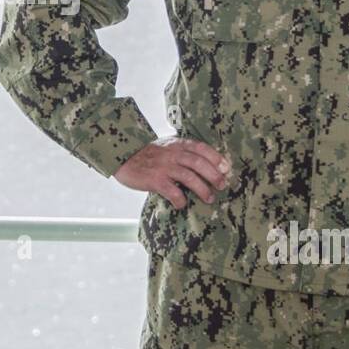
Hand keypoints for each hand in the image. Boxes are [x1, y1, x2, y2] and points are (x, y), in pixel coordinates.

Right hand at [114, 137, 230, 209]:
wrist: (122, 157)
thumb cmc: (146, 154)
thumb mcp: (166, 146)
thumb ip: (182, 151)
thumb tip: (205, 164)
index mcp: (176, 144)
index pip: (201, 148)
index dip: (216, 157)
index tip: (226, 168)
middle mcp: (172, 154)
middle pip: (199, 163)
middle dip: (213, 175)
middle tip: (222, 185)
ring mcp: (163, 167)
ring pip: (189, 177)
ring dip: (202, 189)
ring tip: (209, 198)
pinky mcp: (155, 180)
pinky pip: (173, 192)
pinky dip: (180, 199)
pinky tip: (182, 204)